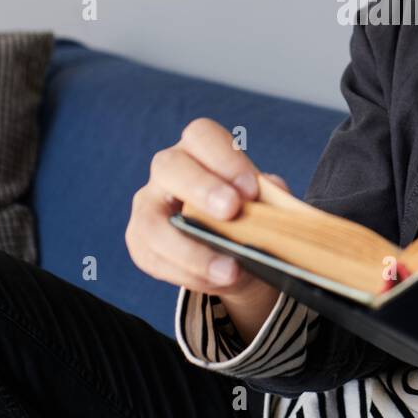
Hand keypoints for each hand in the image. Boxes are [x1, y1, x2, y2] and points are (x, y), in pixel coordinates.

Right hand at [127, 118, 282, 323]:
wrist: (234, 254)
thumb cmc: (249, 216)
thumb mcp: (264, 203)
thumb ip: (270, 196)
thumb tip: (277, 193)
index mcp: (199, 149)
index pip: (202, 135)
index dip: (225, 159)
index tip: (252, 189)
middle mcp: (168, 170)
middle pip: (169, 166)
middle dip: (201, 188)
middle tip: (232, 211)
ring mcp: (148, 205)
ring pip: (153, 223)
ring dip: (192, 250)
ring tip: (230, 270)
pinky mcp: (141, 242)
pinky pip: (154, 258)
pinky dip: (188, 274)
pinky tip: (215, 281)